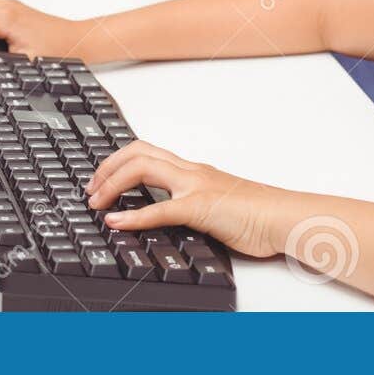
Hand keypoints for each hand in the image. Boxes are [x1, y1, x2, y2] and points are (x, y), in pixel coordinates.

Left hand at [86, 141, 282, 257]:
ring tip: (95, 202)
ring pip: (143, 168)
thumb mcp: (216, 204)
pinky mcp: (202, 207)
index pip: (147, 152)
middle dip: (107, 167)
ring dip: (111, 183)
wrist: (283, 217)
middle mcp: (191, 172)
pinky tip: (115, 223)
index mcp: (193, 170)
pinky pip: (160, 208)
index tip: (99, 180)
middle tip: (90, 189)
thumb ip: (193, 203)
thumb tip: (170, 215)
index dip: (117, 161)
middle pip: (138, 151)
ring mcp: (196, 186)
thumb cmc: (257, 215)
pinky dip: (133, 216)